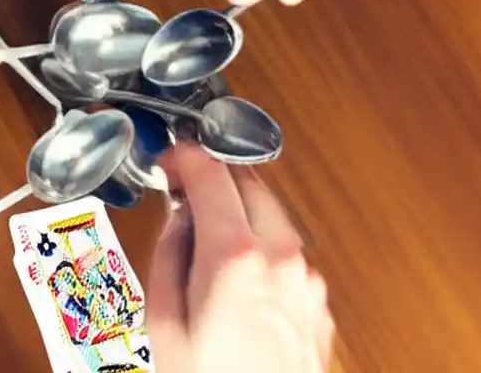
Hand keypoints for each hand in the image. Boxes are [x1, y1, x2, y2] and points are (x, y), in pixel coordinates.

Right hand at [148, 144, 333, 372]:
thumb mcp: (162, 323)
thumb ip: (169, 256)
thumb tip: (178, 218)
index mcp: (235, 257)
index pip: (211, 174)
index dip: (184, 157)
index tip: (167, 160)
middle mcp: (281, 259)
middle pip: (250, 184)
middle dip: (215, 176)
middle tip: (182, 188)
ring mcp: (305, 282)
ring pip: (274, 217)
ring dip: (242, 211)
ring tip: (205, 235)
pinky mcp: (318, 305)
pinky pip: (289, 256)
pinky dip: (263, 248)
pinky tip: (236, 275)